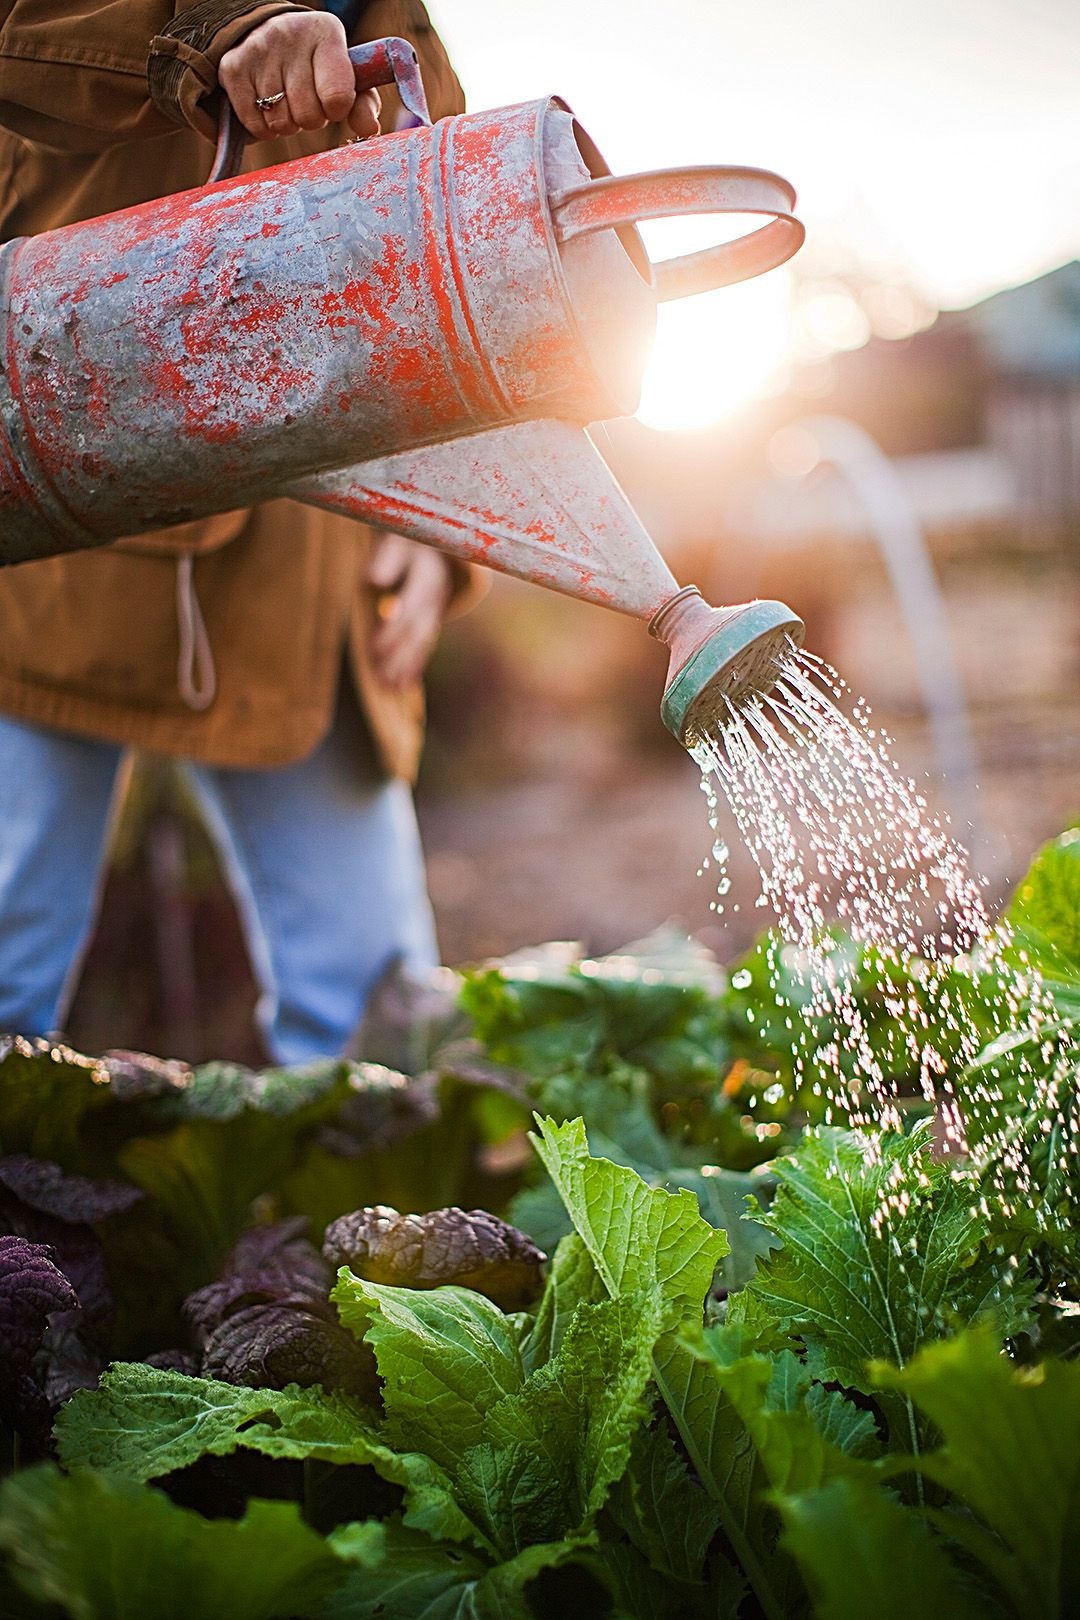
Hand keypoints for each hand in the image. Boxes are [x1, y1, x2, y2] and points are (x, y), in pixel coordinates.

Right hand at [218, 11, 380, 141]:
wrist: (270, 35)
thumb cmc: (318, 65)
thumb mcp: (347, 76)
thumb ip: (363, 104)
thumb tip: (369, 129)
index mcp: (326, 32)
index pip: (338, 97)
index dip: (336, 110)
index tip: (332, 101)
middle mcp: (290, 34)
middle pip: (308, 115)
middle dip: (310, 118)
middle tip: (306, 100)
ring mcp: (258, 49)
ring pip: (281, 122)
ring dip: (287, 123)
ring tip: (287, 100)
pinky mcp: (232, 67)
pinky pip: (256, 125)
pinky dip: (264, 127)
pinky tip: (268, 106)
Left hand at [367, 532, 454, 689]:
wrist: (435, 542)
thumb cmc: (407, 541)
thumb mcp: (397, 541)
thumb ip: (386, 559)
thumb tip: (373, 579)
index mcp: (429, 573)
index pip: (411, 603)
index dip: (394, 625)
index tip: (376, 644)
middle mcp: (436, 596)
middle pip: (417, 628)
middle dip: (397, 653)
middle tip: (378, 673)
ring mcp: (436, 611)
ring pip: (423, 642)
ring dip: (405, 666)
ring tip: (389, 686)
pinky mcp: (432, 622)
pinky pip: (425, 647)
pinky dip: (414, 667)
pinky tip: (403, 686)